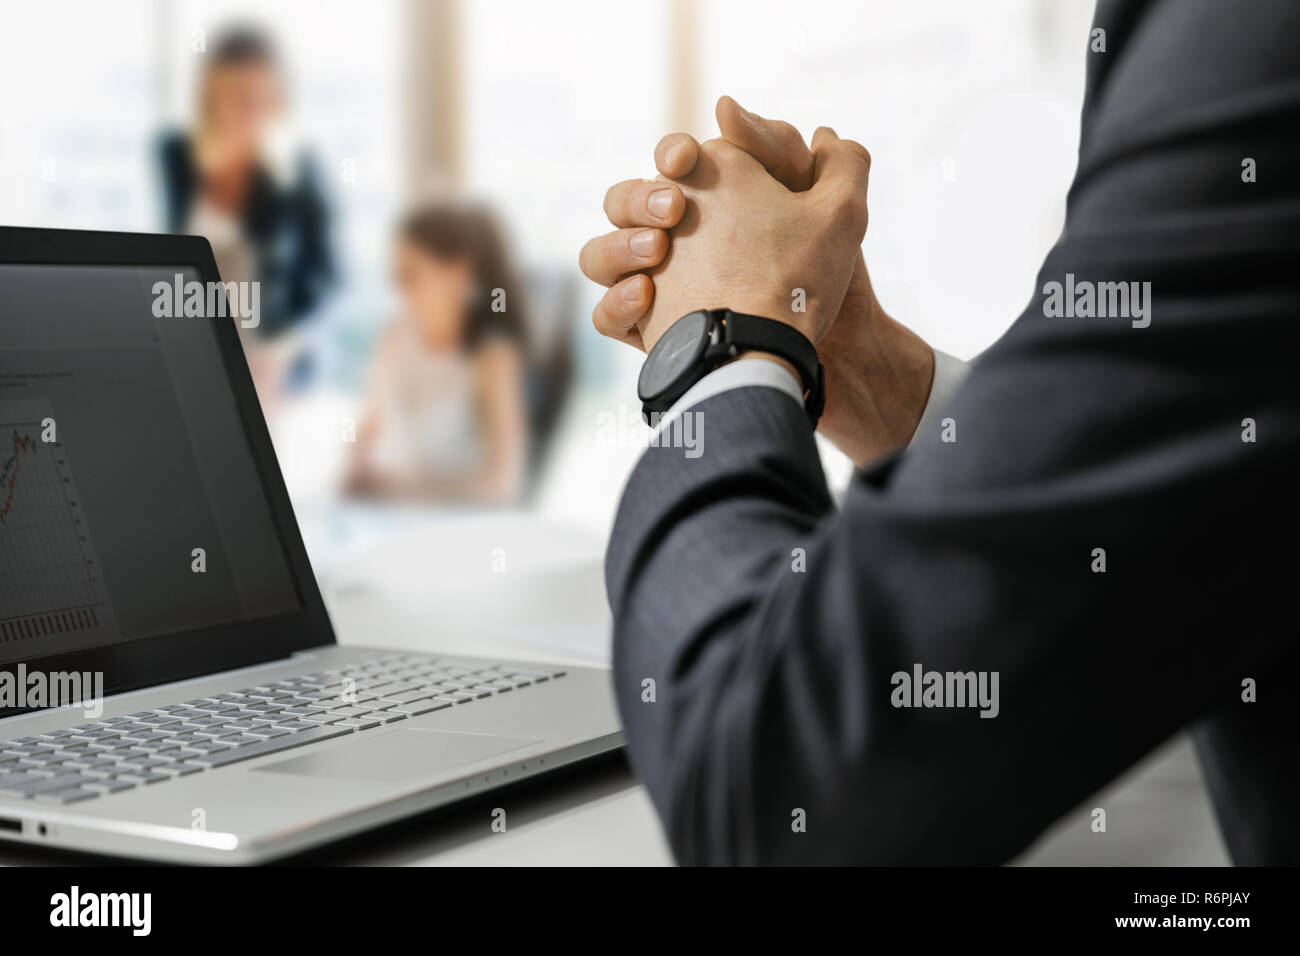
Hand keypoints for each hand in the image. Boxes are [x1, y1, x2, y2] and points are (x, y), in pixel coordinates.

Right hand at [580, 97, 934, 465]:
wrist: (828, 355)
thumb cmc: (824, 276)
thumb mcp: (825, 202)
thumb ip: (782, 147)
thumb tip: (724, 107)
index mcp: (711, 202)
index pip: (671, 163)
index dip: (673, 154)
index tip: (688, 159)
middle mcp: (675, 241)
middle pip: (622, 202)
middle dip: (638, 198)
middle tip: (674, 212)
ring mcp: (657, 287)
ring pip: (599, 256)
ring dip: (617, 247)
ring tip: (655, 256)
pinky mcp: (651, 333)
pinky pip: (605, 316)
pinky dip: (616, 304)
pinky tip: (647, 297)